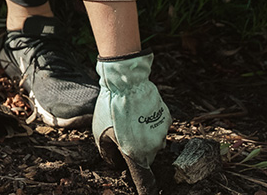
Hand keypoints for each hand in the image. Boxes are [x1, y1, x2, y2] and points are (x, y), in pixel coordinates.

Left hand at [93, 52, 169, 194]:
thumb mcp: (100, 135)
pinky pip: (157, 125)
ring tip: (128, 117)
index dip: (147, 191)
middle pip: (145, 157)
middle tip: (121, 132)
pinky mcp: (167, 119)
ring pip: (152, 141)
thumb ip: (108, 155)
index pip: (145, 181)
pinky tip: (138, 110)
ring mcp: (162, 133)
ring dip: (142, 135)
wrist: (127, 83)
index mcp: (136, 155)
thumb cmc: (110, 109)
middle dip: (135, 151)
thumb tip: (116, 163)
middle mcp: (153, 148)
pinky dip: (149, 121)